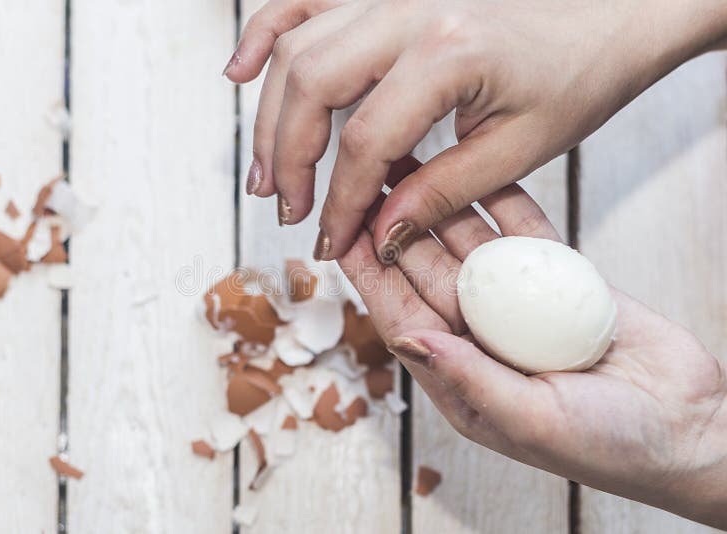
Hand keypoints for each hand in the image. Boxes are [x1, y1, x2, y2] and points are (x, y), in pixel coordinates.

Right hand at [226, 0, 726, 262]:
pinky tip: (241, 71)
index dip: (340, 202)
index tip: (333, 240)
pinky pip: (305, 0)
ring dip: (270, 112)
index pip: (364, 143)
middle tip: (289, 211)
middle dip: (289, 158)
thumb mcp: (519, 147)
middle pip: (309, 85)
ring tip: (265, 172)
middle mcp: (406, 9)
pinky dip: (266, 34)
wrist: (614, 6)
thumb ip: (440, 192)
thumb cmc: (582, 69)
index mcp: (445, 52)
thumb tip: (381, 233)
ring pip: (296, 45)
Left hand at [336, 174, 726, 527]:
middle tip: (371, 174)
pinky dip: (503, 203)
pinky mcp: (560, 279)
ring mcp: (518, 304)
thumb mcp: (534, 422)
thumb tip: (409, 340)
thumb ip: (472, 379)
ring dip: (441, 204)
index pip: (401, 315)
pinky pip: (524, 234)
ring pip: (469, 245)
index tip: (343, 230)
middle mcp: (481, 334)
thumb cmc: (612, 444)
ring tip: (413, 158)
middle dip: (396, 225)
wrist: (691, 426)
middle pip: (427, 270)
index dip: (370, 274)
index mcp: (461, 373)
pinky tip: (478, 168)